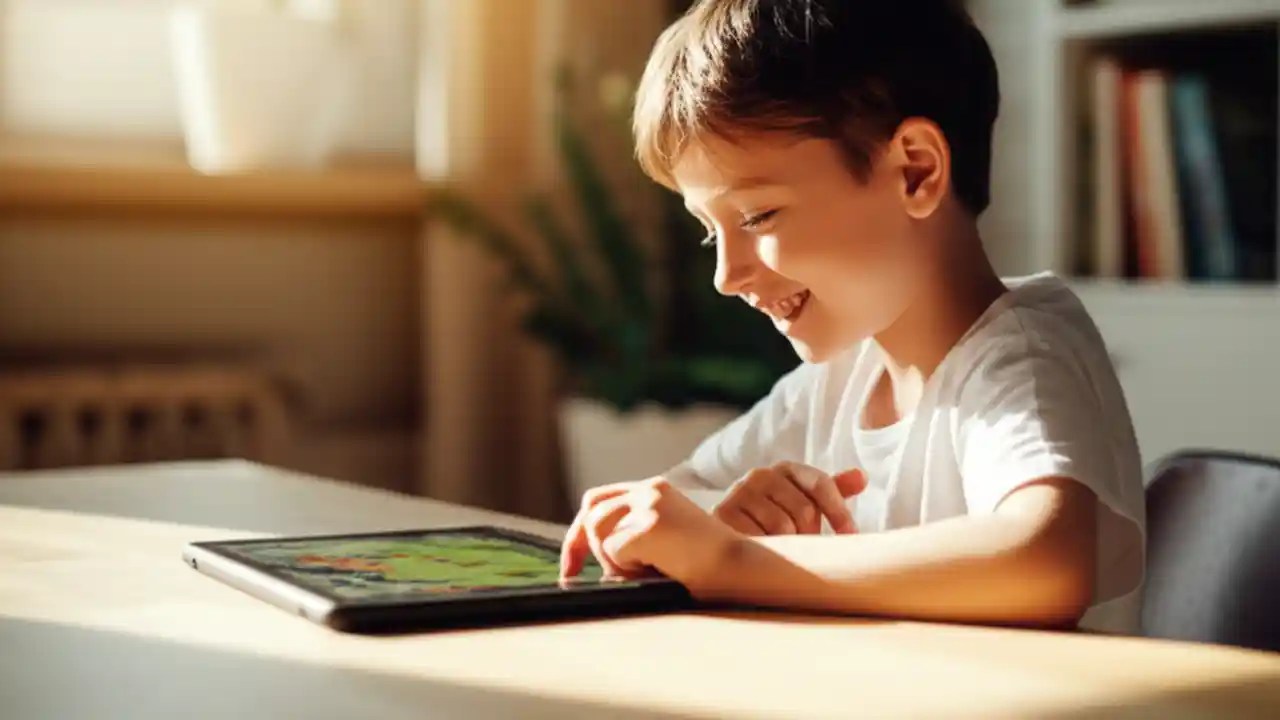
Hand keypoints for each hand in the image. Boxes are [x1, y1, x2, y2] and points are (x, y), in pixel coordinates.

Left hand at [560, 478, 740, 592]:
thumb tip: (593, 558)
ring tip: (650, 570)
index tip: (571, 567)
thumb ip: (631, 536)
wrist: (743, 567)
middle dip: (583, 547)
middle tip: (580, 576)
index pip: (598, 500)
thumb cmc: (707, 566)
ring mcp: (650, 503)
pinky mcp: (651, 524)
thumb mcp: (664, 541)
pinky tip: (661, 570)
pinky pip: (616, 553)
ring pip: (600, 534)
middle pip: (591, 514)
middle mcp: (650, 489)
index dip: (577, 533)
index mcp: (654, 489)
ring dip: (616, 562)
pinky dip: (631, 570)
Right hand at [713, 463, 865, 535]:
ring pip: (782, 527)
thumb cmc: (775, 516)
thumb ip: (833, 490)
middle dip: (810, 534)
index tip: (851, 535)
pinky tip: (762, 549)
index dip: (838, 511)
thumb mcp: (804, 501)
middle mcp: (761, 474)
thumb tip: (862, 477)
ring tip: (780, 548)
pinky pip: (758, 538)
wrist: (726, 529)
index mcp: (786, 469)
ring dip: (787, 545)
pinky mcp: (723, 512)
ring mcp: (740, 492)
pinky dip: (766, 549)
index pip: (820, 483)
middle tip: (803, 547)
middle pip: (804, 509)